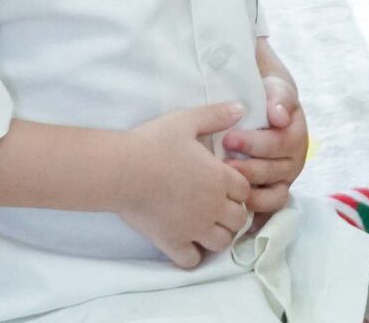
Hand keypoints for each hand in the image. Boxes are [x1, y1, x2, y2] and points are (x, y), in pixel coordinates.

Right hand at [117, 101, 253, 268]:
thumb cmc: (153, 143)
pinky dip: (192, 256)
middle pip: (239, 219)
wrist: (121, 170)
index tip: (224, 185)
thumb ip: (216, 115)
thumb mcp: (188, 120)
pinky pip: (191, 260)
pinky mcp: (171, 242)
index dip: (238, 189)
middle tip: (216, 207)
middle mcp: (213, 205)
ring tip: (205, 226)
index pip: (246, 191)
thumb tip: (240, 107)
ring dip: (218, 236)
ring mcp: (194, 227)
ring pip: (222, 242)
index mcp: (221, 178)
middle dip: (232, 214)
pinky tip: (185, 243)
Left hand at [222, 75, 307, 218]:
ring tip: (227, 186)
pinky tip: (236, 216)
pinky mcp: (272, 196)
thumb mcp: (275, 90)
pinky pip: (269, 214)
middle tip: (222, 163)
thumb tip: (280, 117)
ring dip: (250, 194)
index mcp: (296, 136)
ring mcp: (283, 181)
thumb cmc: (267, 100)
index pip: (278, 144)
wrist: (265, 108)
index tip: (228, 138)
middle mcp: (294, 162)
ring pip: (273, 197)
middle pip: (272, 172)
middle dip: (246, 168)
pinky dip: (256, 218)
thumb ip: (280, 97)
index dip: (253, 144)